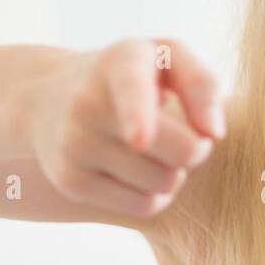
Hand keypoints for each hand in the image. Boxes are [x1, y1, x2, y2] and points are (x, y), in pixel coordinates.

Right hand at [24, 38, 225, 218]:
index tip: (138, 139)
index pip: (131, 90)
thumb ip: (202, 83)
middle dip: (195, 149)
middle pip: (180, 153)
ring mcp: (74, 145)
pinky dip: (153, 195)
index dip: (137, 116)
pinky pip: (143, 206)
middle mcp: (88, 102)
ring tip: (152, 150)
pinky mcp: (71, 182)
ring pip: (164, 184)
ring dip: (173, 173)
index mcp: (120, 62)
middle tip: (179, 134)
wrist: (51, 99)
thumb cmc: (133, 77)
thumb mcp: (166, 57)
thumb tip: (212, 135)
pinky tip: (136, 171)